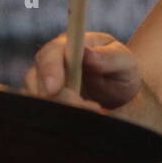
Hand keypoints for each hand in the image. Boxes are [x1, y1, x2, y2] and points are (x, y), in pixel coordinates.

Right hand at [23, 31, 140, 111]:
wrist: (121, 90)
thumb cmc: (122, 70)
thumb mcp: (124, 62)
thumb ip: (108, 57)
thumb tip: (87, 52)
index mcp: (70, 44)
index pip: (51, 52)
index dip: (49, 69)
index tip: (55, 88)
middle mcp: (52, 61)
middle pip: (36, 78)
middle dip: (59, 97)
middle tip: (91, 108)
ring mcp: (45, 81)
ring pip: (36, 96)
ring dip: (62, 108)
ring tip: (94, 111)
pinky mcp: (46, 100)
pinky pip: (41, 110)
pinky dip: (59, 117)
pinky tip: (81, 118)